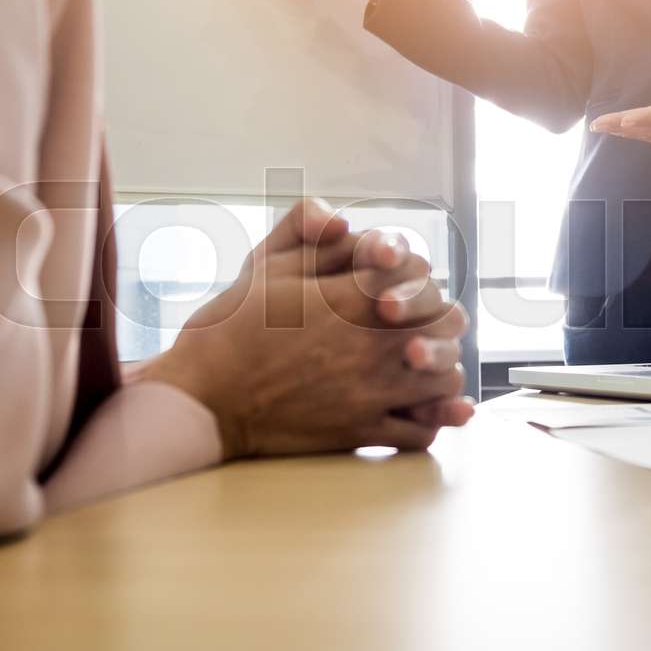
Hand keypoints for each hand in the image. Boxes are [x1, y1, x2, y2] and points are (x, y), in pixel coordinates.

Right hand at [139, 199, 472, 458]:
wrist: (203, 400)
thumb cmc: (228, 331)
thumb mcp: (261, 268)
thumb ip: (305, 234)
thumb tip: (343, 218)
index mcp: (351, 298)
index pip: (421, 275)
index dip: (416, 275)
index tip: (398, 282)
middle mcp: (371, 343)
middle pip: (447, 324)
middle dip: (440, 317)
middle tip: (422, 322)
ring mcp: (371, 391)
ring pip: (445, 378)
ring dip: (442, 367)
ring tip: (423, 364)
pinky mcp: (361, 432)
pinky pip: (421, 432)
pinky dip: (431, 419)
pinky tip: (420, 408)